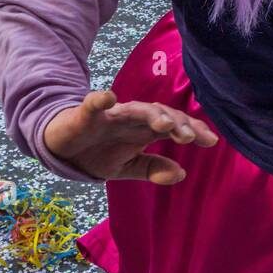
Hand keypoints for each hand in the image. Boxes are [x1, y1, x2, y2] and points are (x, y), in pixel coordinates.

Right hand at [43, 89, 217, 184]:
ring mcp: (110, 115)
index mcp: (144, 130)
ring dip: (151, 114)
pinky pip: (93, 104)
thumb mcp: (127, 167)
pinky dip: (101, 99)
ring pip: (135, 109)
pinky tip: (110, 98)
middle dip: (177, 123)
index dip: (193, 131)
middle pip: (160, 115)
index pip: (175, 126)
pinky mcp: (85, 114)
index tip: (212, 141)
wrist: (60, 147)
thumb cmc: (98, 153)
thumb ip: (152, 169)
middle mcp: (132, 119)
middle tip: (191, 137)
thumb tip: (182, 174)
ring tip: (165, 124)